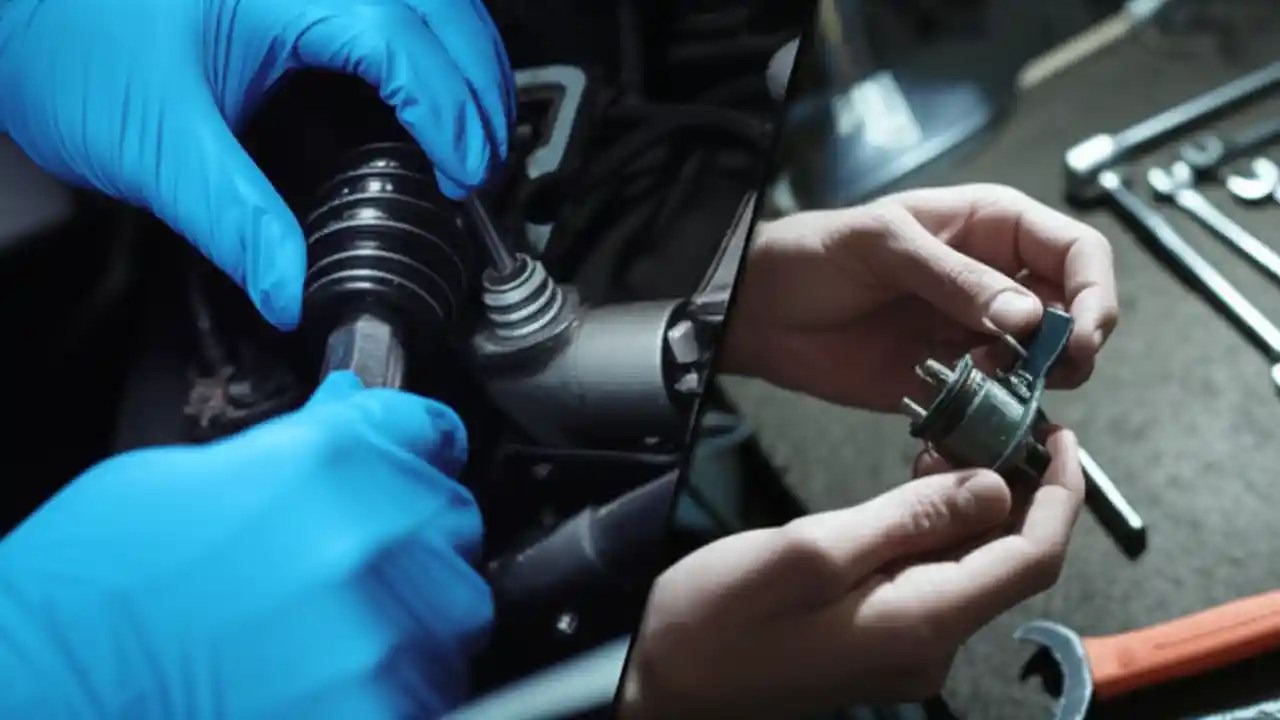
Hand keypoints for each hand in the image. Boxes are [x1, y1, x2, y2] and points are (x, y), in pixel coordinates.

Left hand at [0, 0, 513, 328]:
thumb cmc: (61, 39)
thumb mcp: (159, 147)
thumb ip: (239, 225)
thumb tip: (294, 291)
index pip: (412, 48)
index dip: (455, 120)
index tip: (467, 181)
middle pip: (447, 9)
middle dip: (482, 91)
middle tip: (483, 169)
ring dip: (468, 58)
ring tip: (473, 129)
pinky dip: (431, 37)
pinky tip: (425, 82)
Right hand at [0, 372, 490, 719]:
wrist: (49, 684)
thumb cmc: (100, 584)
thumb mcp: (190, 476)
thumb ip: (300, 446)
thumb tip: (349, 415)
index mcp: (328, 457)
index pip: (430, 431)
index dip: (419, 450)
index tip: (414, 465)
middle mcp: (371, 534)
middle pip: (452, 524)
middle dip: (411, 540)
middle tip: (344, 571)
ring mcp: (384, 629)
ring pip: (457, 614)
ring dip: (413, 621)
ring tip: (328, 637)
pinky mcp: (384, 710)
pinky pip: (434, 689)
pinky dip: (395, 688)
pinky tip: (329, 683)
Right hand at [620, 427, 1083, 718]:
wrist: (665, 686)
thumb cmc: (719, 622)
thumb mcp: (811, 550)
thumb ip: (909, 518)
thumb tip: (993, 488)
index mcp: (923, 622)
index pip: (1032, 558)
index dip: (1060, 495)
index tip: (1058, 436)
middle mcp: (929, 644)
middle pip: (1006, 562)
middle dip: (1014, 490)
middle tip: (991, 421)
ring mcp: (904, 647)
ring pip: (968, 567)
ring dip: (970, 507)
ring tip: (947, 444)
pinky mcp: (876, 641)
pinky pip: (932, 581)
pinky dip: (934, 531)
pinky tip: (912, 493)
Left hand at [722, 185, 1118, 410]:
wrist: (761, 313)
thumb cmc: (815, 254)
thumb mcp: (882, 245)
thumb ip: (954, 277)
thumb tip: (1028, 315)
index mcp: (992, 227)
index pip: (1077, 251)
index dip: (1094, 290)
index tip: (1080, 333)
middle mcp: (997, 280)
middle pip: (1076, 312)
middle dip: (1074, 345)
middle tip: (1045, 370)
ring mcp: (978, 333)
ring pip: (1045, 363)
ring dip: (1037, 382)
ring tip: (994, 384)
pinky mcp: (954, 379)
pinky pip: (1000, 400)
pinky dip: (1001, 412)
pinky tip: (973, 411)